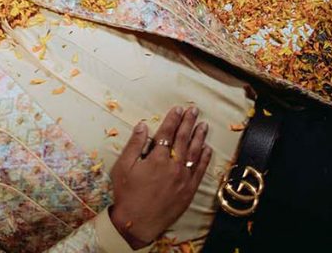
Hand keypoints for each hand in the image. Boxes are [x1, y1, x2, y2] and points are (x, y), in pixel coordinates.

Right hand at [109, 106, 211, 247]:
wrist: (138, 223)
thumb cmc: (127, 193)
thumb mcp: (123, 166)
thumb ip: (134, 144)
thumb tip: (143, 125)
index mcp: (157, 158)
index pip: (167, 133)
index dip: (173, 119)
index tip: (178, 108)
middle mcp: (173, 166)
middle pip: (183, 139)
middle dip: (188, 123)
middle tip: (194, 110)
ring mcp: (183, 179)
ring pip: (194, 153)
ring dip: (199, 137)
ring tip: (203, 125)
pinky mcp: (189, 191)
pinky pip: (200, 171)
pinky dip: (205, 159)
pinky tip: (207, 149)